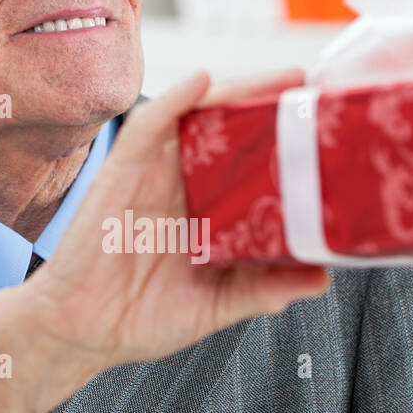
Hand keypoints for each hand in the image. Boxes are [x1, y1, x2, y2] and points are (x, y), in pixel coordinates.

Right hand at [0, 70, 330, 412]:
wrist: (80, 333)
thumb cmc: (140, 318)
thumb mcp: (217, 307)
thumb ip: (264, 290)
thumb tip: (322, 279)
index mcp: (213, 215)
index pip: (257, 168)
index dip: (292, 146)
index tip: (332, 132)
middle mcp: (188, 188)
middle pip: (236, 134)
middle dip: (276, 108)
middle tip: (320, 93)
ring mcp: (157, 176)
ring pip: (201, 119)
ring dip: (239, 92)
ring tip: (284, 79)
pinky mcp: (122, 173)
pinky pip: (149, 128)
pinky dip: (174, 101)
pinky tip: (201, 83)